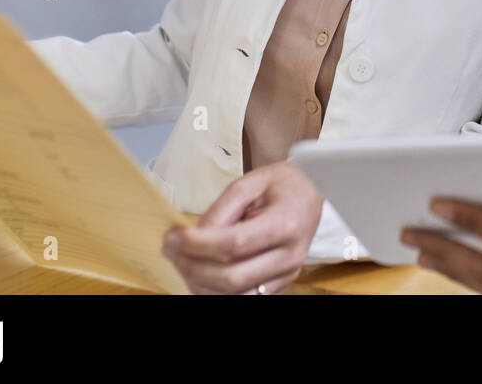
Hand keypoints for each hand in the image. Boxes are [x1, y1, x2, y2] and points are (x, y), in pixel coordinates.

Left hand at [162, 160, 323, 293]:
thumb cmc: (280, 184)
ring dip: (201, 284)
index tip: (174, 236)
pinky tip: (200, 273)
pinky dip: (215, 290)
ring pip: (236, 297)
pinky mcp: (280, 285)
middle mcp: (290, 255)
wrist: (310, 192)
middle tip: (171, 250)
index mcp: (286, 223)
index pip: (237, 244)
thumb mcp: (248, 183)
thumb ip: (220, 211)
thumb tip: (190, 238)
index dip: (199, 244)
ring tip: (183, 261)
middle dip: (194, 268)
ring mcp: (287, 274)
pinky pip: (243, 298)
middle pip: (233, 279)